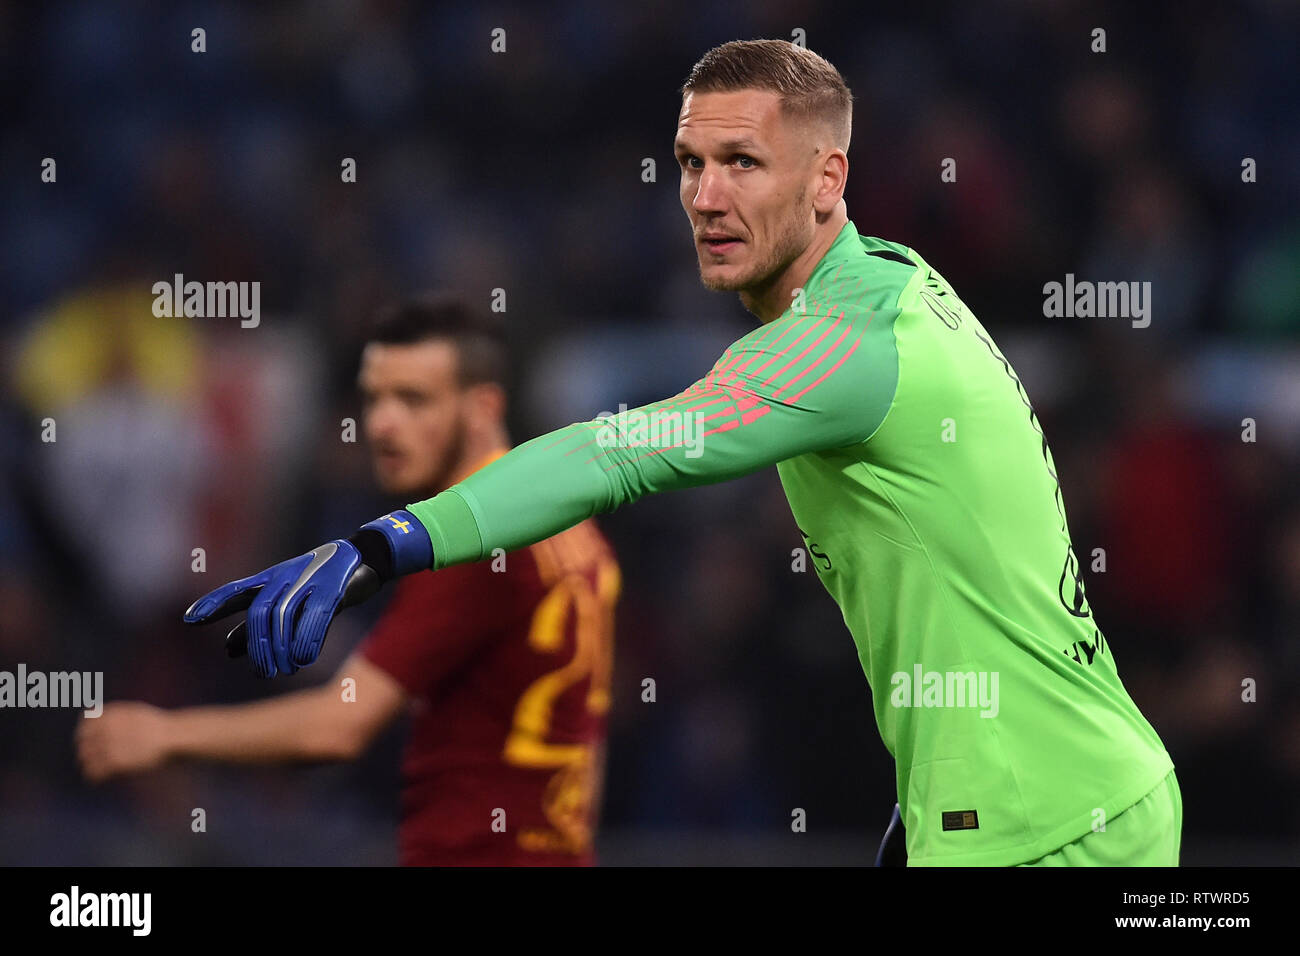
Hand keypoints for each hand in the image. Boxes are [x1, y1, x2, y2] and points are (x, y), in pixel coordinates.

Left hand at [76, 702, 171, 781]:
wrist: (171, 736)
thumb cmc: (155, 725)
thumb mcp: (132, 711)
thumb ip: (112, 715)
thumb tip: (92, 716)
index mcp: (109, 715)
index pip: (84, 725)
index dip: (84, 735)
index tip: (88, 743)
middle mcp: (106, 729)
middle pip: (82, 743)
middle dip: (85, 751)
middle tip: (89, 759)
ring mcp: (109, 745)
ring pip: (85, 759)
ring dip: (87, 765)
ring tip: (95, 770)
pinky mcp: (115, 761)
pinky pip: (94, 772)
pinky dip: (93, 777)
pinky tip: (98, 780)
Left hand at [183, 511, 431, 676]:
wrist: (363, 556)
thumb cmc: (319, 581)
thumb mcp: (286, 598)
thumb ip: (257, 622)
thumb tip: (228, 650)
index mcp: (271, 579)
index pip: (236, 591)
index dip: (214, 603)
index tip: (190, 618)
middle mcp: (286, 578)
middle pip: (261, 613)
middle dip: (259, 645)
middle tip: (264, 672)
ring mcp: (309, 582)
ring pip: (285, 618)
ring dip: (281, 649)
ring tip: (284, 669)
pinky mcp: (333, 590)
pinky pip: (315, 618)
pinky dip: (307, 641)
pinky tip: (304, 659)